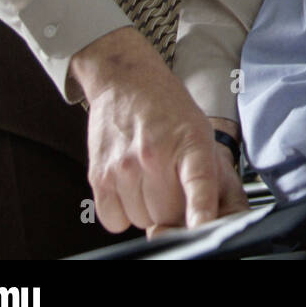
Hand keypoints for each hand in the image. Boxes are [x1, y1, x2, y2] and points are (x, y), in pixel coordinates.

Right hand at [70, 27, 246, 233]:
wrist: (126, 81)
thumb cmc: (167, 108)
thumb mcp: (199, 130)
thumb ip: (205, 172)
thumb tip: (207, 215)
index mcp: (190, 141)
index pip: (198, 181)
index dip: (201, 210)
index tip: (202, 225)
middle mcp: (155, 154)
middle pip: (169, 214)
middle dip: (175, 208)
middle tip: (172, 182)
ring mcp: (124, 167)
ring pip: (142, 220)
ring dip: (148, 209)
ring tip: (151, 178)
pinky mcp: (99, 176)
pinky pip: (114, 221)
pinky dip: (124, 213)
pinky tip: (131, 188)